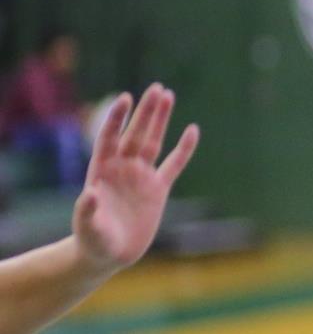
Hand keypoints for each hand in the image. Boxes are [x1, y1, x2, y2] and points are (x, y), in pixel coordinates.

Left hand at [72, 84, 198, 275]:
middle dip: (146, 112)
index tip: (125, 97)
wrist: (108, 255)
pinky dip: (184, 149)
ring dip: (160, 120)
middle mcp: (122, 169)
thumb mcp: (87, 228)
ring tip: (168, 94)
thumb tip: (90, 193)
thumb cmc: (92, 242)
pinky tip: (193, 130)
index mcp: (102, 172)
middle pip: (136, 134)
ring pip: (154, 142)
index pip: (110, 139)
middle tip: (157, 88)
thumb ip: (87, 211)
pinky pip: (174, 164)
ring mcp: (141, 177)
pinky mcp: (158, 189)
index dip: (117, 119)